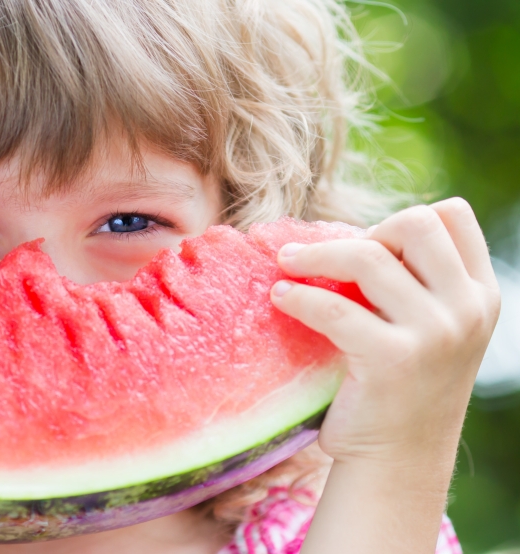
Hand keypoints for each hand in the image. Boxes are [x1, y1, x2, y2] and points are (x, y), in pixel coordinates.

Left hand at [271, 198, 500, 470]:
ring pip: (367, 256)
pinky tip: (280, 297)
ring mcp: (434, 334)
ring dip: (314, 254)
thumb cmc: (401, 388)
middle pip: (414, 222)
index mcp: (480, 295)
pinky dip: (297, 295)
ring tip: (286, 262)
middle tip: (329, 259)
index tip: (368, 248)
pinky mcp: (392, 359)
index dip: (402, 222)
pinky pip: (332, 306)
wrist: (397, 462)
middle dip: (363, 231)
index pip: (452, 215)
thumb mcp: (429, 329)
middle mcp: (467, 309)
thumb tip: (347, 233)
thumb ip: (415, 284)